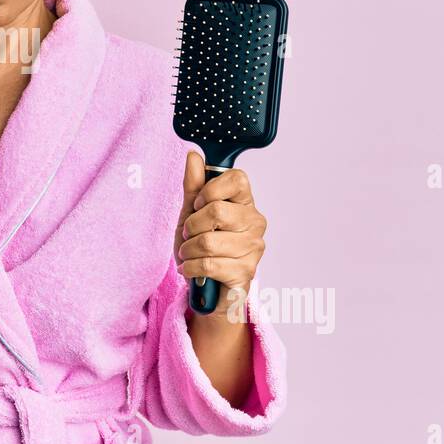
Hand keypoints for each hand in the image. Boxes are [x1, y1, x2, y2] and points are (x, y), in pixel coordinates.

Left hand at [174, 150, 267, 318]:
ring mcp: (254, 249)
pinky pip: (210, 264)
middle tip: (189, 235)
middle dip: (192, 225)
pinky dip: (191, 268)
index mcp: (245, 203)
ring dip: (188, 250)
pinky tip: (191, 269)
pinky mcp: (246, 273)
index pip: (238, 179)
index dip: (211, 190)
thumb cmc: (201, 247)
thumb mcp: (191, 213)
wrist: (205, 287)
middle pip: (217, 210)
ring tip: (188, 255)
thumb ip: (193, 185)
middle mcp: (255, 223)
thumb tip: (193, 155)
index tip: (199, 204)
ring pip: (209, 241)